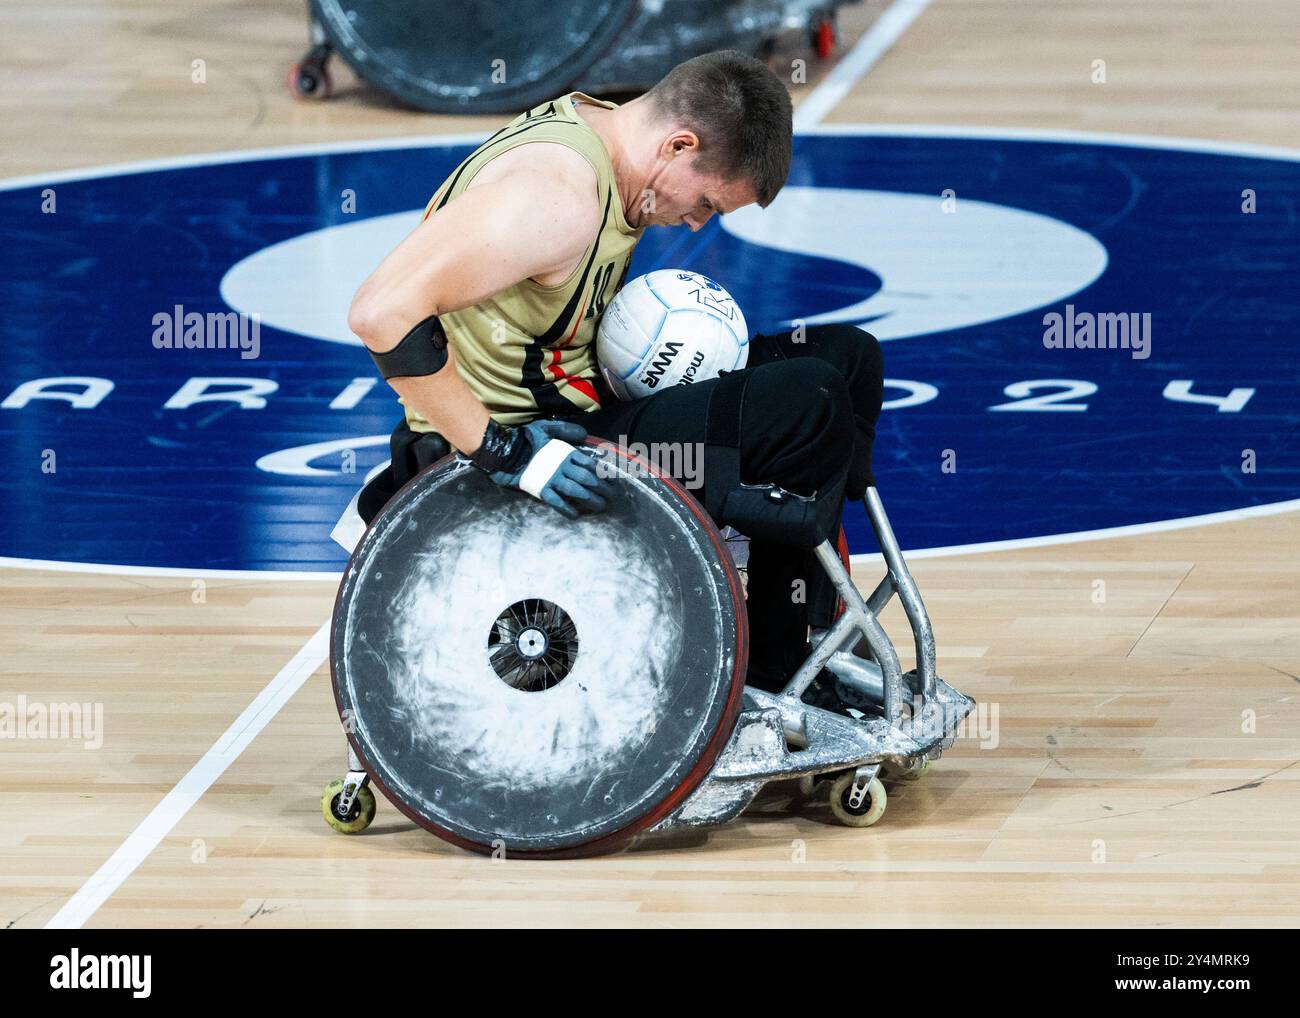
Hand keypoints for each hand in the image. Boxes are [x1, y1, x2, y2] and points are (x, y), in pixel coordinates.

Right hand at [469, 418, 614, 518]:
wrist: (504, 450)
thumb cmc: (526, 438)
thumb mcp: (547, 427)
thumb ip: (566, 430)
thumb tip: (583, 434)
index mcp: (566, 453)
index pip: (590, 465)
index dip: (604, 474)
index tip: (613, 482)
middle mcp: (562, 466)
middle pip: (588, 480)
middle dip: (603, 489)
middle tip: (612, 498)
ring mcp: (551, 479)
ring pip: (577, 491)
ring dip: (591, 500)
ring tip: (600, 507)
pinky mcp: (540, 489)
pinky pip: (557, 502)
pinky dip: (567, 509)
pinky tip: (576, 515)